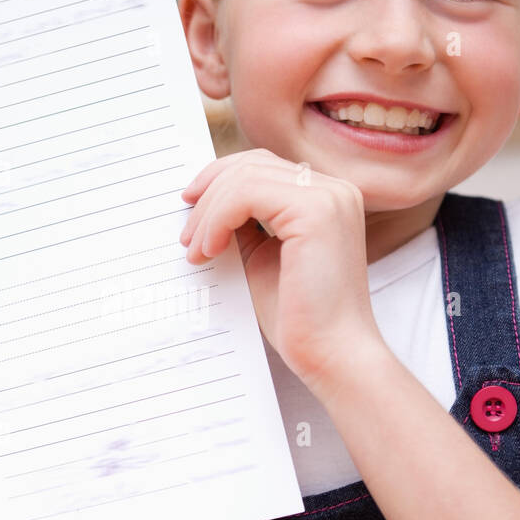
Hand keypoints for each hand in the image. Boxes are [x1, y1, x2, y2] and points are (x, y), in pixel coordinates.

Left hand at [179, 149, 383, 395]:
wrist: (332, 355)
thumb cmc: (299, 318)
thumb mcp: (263, 257)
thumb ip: (245, 225)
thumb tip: (204, 203)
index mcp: (326, 197)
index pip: (263, 166)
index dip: (219, 180)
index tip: (190, 208)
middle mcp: (334, 189)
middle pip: (252, 164)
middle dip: (208, 193)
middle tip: (186, 234)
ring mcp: (328, 197)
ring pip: (245, 176)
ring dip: (208, 212)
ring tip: (195, 250)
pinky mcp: (316, 212)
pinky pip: (246, 194)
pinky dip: (218, 219)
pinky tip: (209, 250)